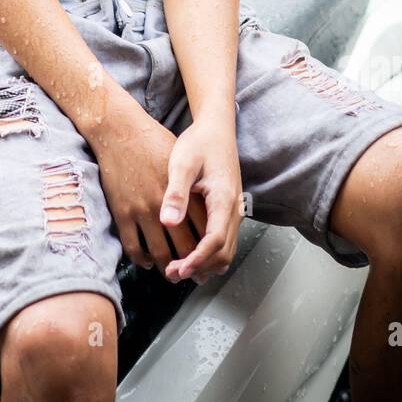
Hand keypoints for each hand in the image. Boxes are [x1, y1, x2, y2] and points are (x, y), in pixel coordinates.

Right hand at [91, 97, 207, 277]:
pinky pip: (132, 246)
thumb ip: (196, 193)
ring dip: (167, 267)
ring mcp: (141, 210)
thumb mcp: (183, 164)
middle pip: (184, 247)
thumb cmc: (154, 143)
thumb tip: (210, 216)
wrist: (121, 131)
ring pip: (158, 252)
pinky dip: (141, 259)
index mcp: (186, 193)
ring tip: (172, 273)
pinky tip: (147, 261)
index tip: (211, 262)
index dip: (210, 251)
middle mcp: (165, 205)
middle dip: (191, 266)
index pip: (204, 232)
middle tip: (194, 275)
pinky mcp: (122, 212)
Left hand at [160, 115, 243, 284]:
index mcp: (223, 198)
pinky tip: (191, 256)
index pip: (215, 241)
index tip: (178, 269)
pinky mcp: (229, 210)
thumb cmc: (199, 143)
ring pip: (227, 250)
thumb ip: (176, 193)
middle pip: (224, 252)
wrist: (215, 129)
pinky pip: (225, 241)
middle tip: (172, 273)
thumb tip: (168, 221)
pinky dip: (209, 255)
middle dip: (199, 267)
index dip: (197, 259)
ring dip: (205, 264)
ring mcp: (234, 211)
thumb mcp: (182, 163)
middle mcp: (234, 208)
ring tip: (179, 269)